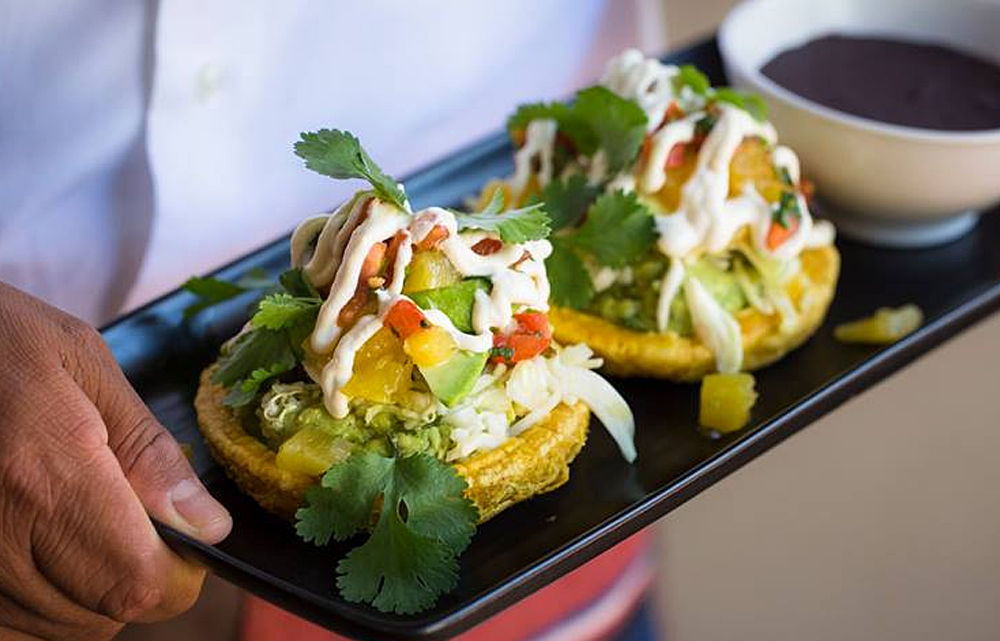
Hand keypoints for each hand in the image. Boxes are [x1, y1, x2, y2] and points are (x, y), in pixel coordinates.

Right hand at [0, 282, 232, 639]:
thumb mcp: (83, 365)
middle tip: (131, 512)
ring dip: (93, 586)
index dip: (179, 574)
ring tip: (81, 515)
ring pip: (64, 623)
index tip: (188, 537)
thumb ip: (148, 449)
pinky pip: (14, 623)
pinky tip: (48, 542)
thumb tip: (207, 523)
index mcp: (48, 477)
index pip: (138, 583)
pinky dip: (47, 598)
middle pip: (106, 613)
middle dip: (140, 574)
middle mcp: (2, 535)